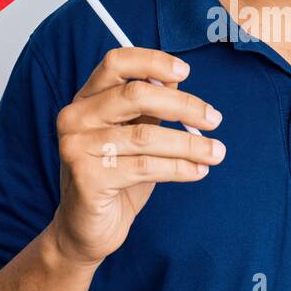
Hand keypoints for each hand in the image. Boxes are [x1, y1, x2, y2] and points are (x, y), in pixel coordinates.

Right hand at [51, 47, 224, 264]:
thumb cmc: (116, 178)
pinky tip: (197, 172)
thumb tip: (177, 79)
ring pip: (146, 135)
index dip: (152, 61)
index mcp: (87, 99)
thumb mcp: (135, 135)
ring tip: (216, 153)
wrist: (87, 229)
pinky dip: (178, 168)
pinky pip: (145, 166)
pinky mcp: (87, 177)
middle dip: (183, 106)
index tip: (186, 71)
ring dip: (190, 145)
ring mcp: (77, 147)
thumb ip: (151, 107)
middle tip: (214, 119)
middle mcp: (75, 117)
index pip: (116, 63)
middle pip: (136, 94)